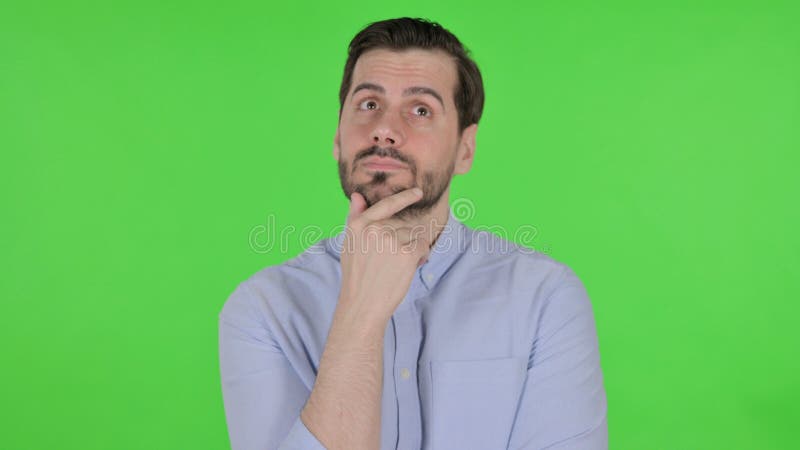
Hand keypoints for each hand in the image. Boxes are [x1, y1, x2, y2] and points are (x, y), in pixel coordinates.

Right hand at [337, 188, 431, 323]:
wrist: (362, 304)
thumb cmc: (356, 276)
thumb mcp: (349, 244)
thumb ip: (355, 218)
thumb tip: (357, 196)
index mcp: (359, 225)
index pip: (386, 205)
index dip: (404, 198)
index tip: (417, 192)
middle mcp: (375, 229)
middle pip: (403, 225)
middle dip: (405, 240)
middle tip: (394, 260)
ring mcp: (391, 241)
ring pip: (414, 235)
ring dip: (414, 249)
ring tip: (399, 266)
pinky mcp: (407, 254)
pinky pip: (422, 246)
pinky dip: (421, 256)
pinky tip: (410, 268)